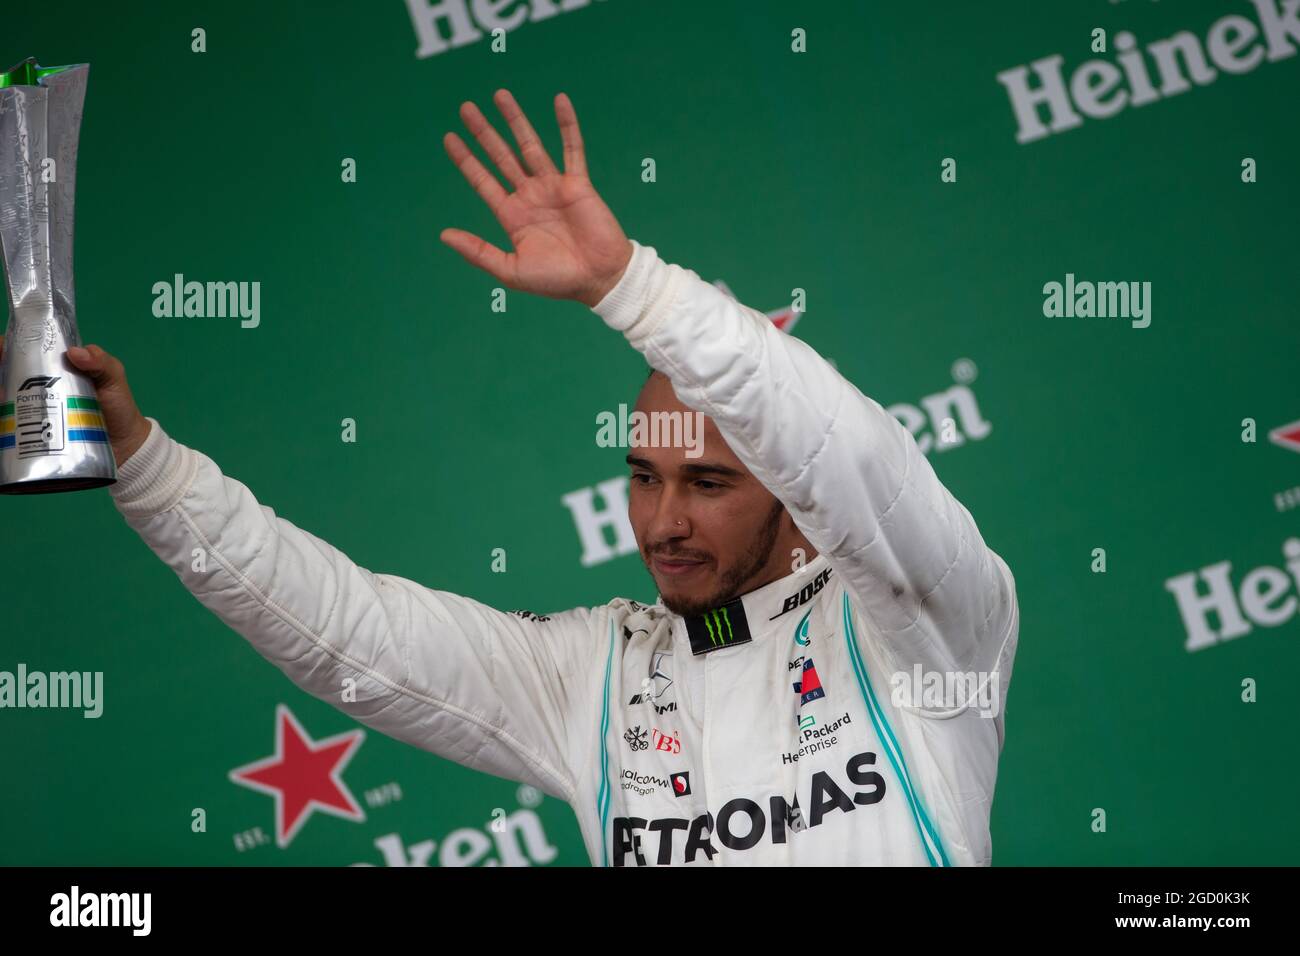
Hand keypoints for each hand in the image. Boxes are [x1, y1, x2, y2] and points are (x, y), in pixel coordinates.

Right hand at [1, 335, 151, 464]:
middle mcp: (40, 386)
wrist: (124, 445)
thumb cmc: (118, 406)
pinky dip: (4, 419)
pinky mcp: (34, 430)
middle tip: (0, 380)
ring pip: (5, 395)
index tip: (1, 347)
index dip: (9, 347)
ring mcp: (35, 408)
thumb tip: (74, 352)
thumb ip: (102, 362)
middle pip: (8, 372)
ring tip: (1, 396)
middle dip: (0, 369)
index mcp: (56, 367)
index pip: (26, 350)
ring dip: (0, 393)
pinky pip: (11, 422)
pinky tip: (3, 415)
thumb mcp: (114, 378)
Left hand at [441, 89, 632, 307]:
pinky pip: (572, 149)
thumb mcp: (510, 270)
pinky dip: (567, 124)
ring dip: (516, 120)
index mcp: (512, 215)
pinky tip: (559, 100)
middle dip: (484, 132)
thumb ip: (478, 252)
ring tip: (500, 95)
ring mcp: (553, 187)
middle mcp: (530, 196)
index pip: (483, 180)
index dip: (466, 160)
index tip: (449, 137)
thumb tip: (443, 234)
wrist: (598, 280)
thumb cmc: (557, 281)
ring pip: (530, 146)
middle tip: (466, 107)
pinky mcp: (578, 183)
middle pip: (501, 156)